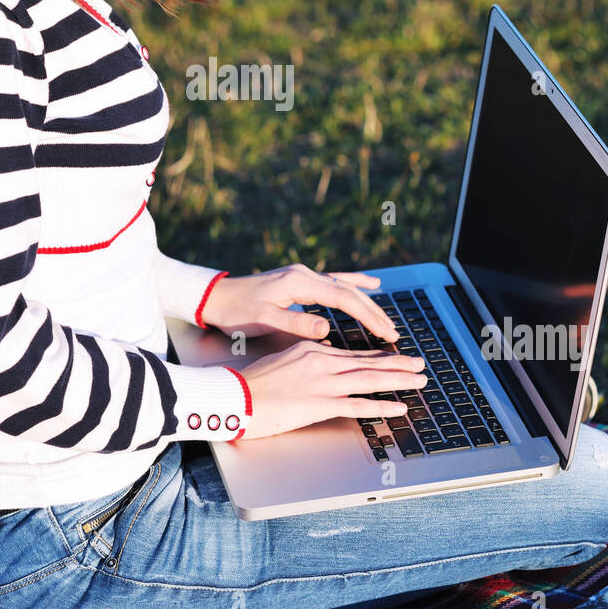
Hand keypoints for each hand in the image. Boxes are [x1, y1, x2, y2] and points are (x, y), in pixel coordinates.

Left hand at [200, 263, 399, 342]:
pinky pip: (334, 281)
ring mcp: (303, 275)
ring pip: (345, 286)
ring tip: (386, 319)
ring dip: (367, 302)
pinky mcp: (299, 280)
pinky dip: (354, 284)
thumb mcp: (263, 321)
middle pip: (349, 291)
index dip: (368, 316)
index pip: (344, 298)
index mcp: (298, 282)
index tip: (386, 333)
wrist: (214, 297)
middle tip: (393, 334)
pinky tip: (371, 283)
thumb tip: (326, 328)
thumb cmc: (236, 312)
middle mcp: (304, 274)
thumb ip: (295, 323)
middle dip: (374, 312)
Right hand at [238, 338, 426, 440]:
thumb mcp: (283, 362)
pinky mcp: (319, 404)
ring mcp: (322, 383)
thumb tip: (325, 365)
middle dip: (398, 364)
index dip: (380, 356)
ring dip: (399, 380)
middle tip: (420, 365)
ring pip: (370, 379)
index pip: (354, 353)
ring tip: (420, 380)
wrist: (234, 395)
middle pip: (368, 363)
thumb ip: (307, 362)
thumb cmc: (252, 383)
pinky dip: (381, 406)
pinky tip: (399, 408)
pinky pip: (358, 406)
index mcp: (312, 350)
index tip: (399, 357)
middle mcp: (321, 361)